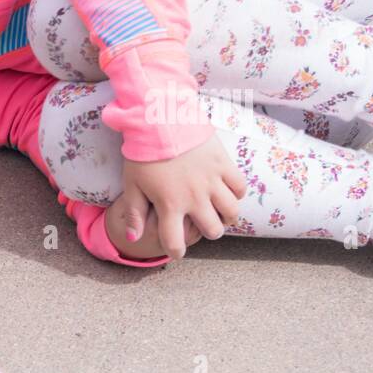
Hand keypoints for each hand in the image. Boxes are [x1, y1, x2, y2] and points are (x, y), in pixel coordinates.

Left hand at [120, 133, 246, 259]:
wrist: (162, 120)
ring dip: (226, 217)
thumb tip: (133, 238)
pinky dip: (236, 194)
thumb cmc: (142, 154)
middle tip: (202, 227)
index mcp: (170, 205)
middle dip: (208, 234)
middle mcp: (195, 197)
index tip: (176, 251)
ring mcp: (212, 181)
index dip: (176, 251)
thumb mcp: (132, 184)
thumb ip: (135, 213)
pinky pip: (240, 188)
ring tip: (219, 213)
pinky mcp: (224, 164)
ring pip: (231, 212)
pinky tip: (227, 192)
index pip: (175, 241)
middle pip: (212, 230)